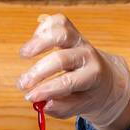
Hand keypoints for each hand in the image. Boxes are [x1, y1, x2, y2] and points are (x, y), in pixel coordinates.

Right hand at [16, 13, 129, 127]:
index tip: (30, 96)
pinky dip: (43, 28)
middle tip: (22, 84)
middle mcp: (88, 55)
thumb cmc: (90, 94)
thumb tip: (43, 103)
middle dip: (38, 72)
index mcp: (94, 76)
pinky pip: (58, 21)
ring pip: (61, 31)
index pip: (68, 81)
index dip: (47, 89)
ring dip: (39, 41)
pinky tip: (34, 43)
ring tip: (24, 54)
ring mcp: (80, 40)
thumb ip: (62, 108)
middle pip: (61, 58)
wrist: (107, 78)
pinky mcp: (72, 30)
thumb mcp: (80, 107)